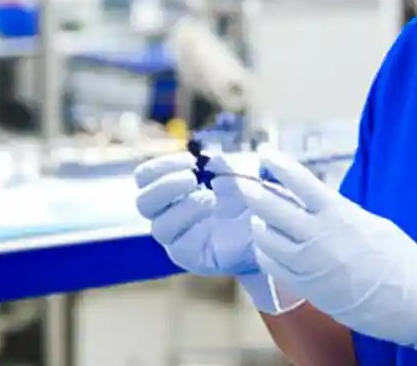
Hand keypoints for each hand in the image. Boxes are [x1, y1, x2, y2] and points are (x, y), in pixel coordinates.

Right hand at [133, 151, 301, 313]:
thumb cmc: (250, 199)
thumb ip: (218, 164)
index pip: (146, 178)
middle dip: (165, 185)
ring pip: (157, 226)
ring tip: (209, 198)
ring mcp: (178, 239)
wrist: (274, 227)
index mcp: (173, 192)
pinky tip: (212, 211)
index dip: (162, 165)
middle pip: (143, 202)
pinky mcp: (189, 257)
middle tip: (192, 178)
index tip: (190, 159)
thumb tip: (208, 159)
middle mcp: (170, 216)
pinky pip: (176, 245)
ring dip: (182, 205)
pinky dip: (191, 222)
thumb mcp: (234, 174)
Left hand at [238, 149, 416, 365]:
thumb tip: (315, 201)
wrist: (411, 302)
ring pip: (266, 239)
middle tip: (242, 182)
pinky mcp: (307, 288)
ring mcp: (310, 265)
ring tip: (258, 217)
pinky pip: (273, 266)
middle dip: (252, 192)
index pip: (299, 182)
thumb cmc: (398, 259)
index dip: (278, 166)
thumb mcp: (371, 223)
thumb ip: (339, 212)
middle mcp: (319, 238)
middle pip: (271, 208)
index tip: (265, 155)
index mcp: (339, 215)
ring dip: (258, 224)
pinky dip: (265, 252)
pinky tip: (266, 246)